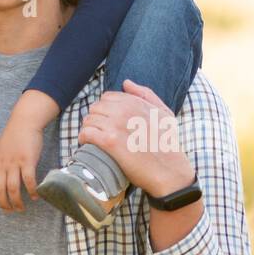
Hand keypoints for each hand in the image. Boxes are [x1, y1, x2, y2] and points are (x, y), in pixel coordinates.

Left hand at [0, 112, 44, 211]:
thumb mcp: (1, 148)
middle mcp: (3, 164)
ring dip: (17, 200)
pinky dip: (32, 190)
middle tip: (10, 210)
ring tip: (21, 208)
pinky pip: (28, 180)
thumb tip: (1, 172)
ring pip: (13, 187)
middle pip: (0, 189)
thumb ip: (0, 161)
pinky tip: (35, 196)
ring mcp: (15, 162)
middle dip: (4, 203)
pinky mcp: (27, 160)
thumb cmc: (15, 134)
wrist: (24, 121)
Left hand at [78, 79, 194, 195]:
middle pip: (95, 108)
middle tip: (99, 133)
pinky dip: (84, 139)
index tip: (107, 122)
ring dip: (89, 130)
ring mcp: (115, 125)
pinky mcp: (109, 142)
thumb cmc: (168, 145)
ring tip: (94, 140)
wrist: (168, 171)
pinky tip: (88, 146)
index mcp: (135, 102)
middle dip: (95, 120)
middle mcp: (124, 110)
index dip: (105, 110)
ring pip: (88, 120)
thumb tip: (126, 83)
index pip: (107, 98)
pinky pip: (86, 133)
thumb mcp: (164, 114)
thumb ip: (146, 95)